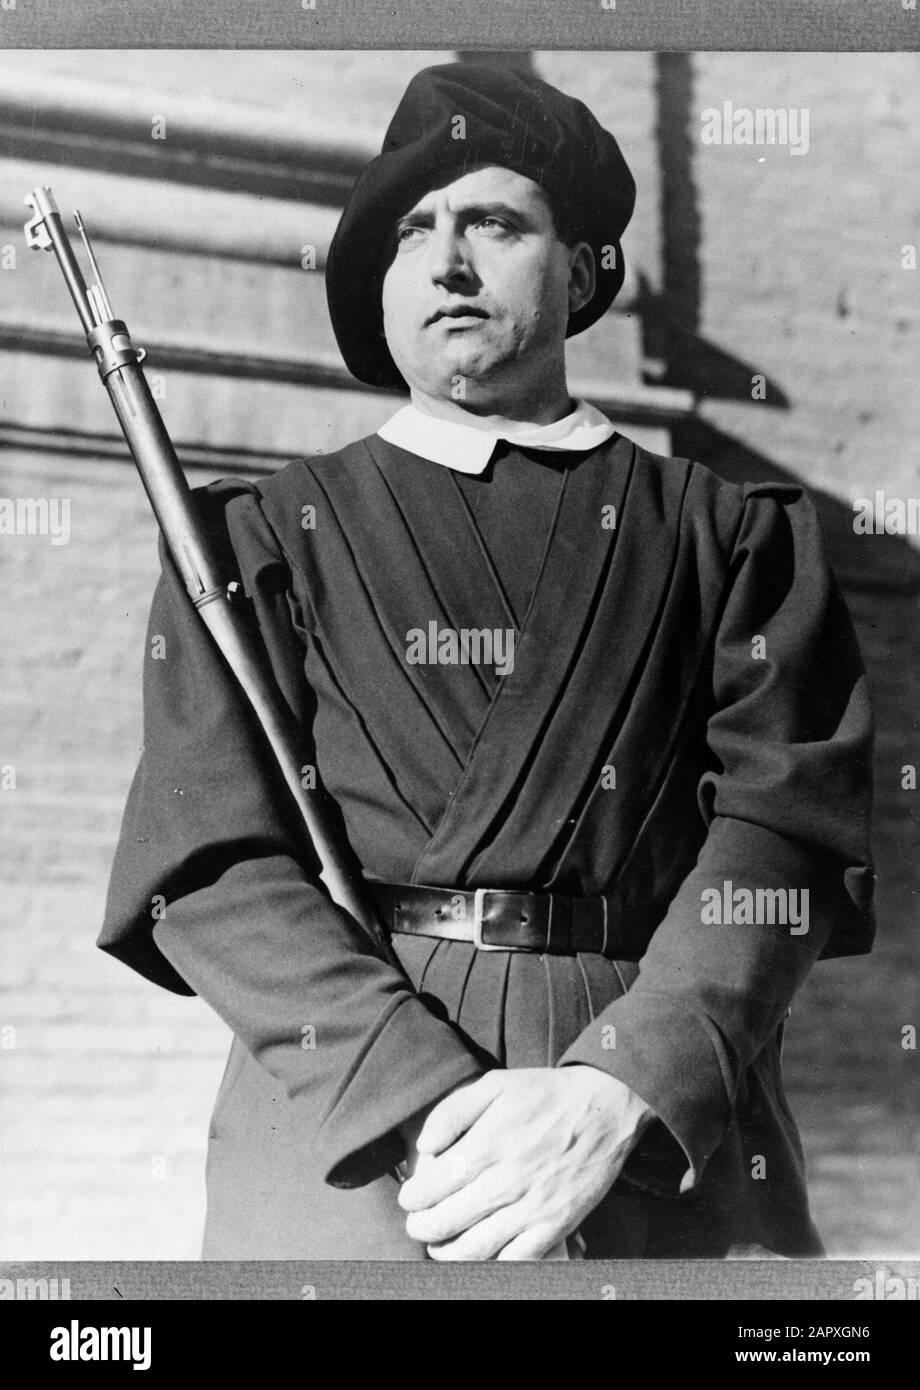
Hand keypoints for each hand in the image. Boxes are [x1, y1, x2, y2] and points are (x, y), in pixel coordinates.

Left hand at [397, 1066, 654, 1259]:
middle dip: (422, 1227)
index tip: (408, 1198)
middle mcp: (507, 1181)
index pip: (435, 1186)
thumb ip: (453, 1111)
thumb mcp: (496, 1083)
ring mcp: (532, 1208)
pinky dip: (491, 1264)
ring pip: (476, 1248)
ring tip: (437, 1246)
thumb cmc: (547, 1094)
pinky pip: (515, 1260)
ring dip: (447, 1253)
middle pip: (448, 1221)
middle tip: (416, 1224)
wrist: (607, 1107)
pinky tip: (478, 1256)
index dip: (414, 1198)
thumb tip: (424, 1145)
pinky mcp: (556, 1226)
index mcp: (489, 1145)